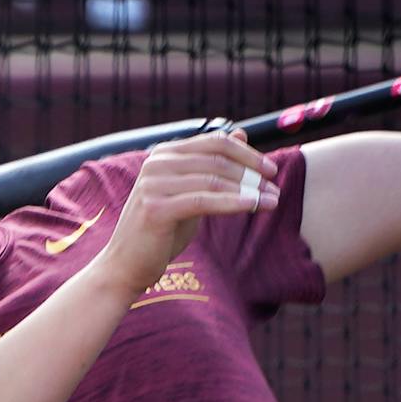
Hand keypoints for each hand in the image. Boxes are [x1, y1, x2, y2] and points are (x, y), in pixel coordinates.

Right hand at [97, 128, 279, 298]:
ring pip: (214, 179)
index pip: (214, 143)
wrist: (125, 266)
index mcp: (164, 154)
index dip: (247, 154)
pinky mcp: (156, 207)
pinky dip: (234, 202)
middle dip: (252, 172)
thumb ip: (211, 168)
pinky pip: (205, 200)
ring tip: (272, 201)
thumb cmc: (160, 232)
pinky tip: (254, 206)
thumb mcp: (189, 194)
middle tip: (275, 188)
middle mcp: (156, 163)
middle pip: (216, 158)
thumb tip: (242, 135)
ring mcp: (154, 184)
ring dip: (249, 189)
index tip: (271, 169)